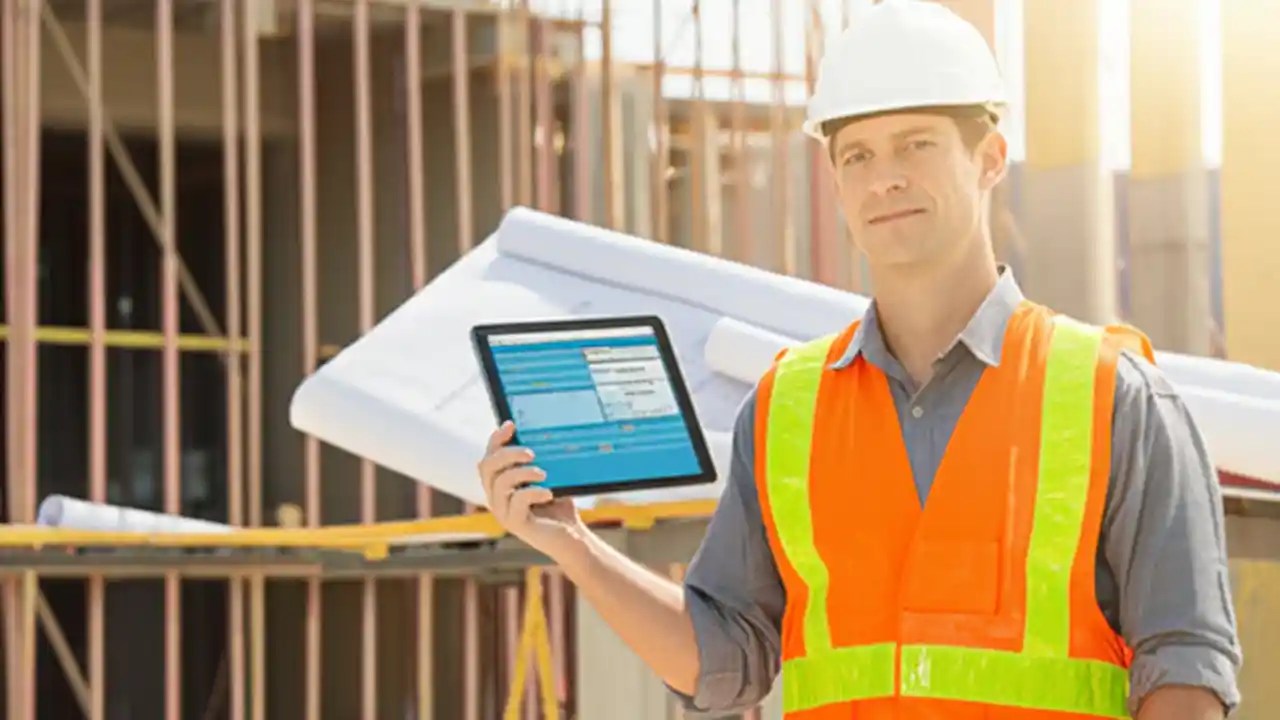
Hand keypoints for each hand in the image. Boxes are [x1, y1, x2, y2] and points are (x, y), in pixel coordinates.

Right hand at [478, 420, 584, 558]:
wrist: (572, 537)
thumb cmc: (559, 505)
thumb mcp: (548, 479)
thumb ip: (537, 462)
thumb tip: (539, 433)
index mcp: (500, 484)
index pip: (489, 456)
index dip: (496, 439)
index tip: (511, 424)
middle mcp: (496, 497)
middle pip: (487, 467)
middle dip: (507, 453)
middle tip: (531, 453)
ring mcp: (503, 512)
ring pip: (500, 483)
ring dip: (522, 473)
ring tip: (543, 474)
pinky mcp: (516, 524)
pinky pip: (517, 502)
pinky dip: (532, 493)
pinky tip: (548, 493)